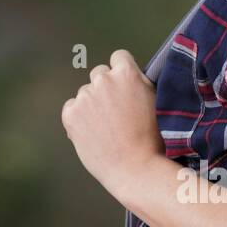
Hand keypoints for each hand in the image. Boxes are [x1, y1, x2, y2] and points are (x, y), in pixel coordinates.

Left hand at [61, 49, 164, 201]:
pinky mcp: (71, 114)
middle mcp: (103, 80)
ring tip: (106, 129)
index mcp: (126, 73)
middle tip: (116, 112)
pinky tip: (94, 133)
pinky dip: (79, 118)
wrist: (135, 169)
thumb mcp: (155, 102)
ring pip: (86, 94)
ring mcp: (85, 96)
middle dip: (106, 88)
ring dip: (92, 105)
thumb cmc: (152, 139)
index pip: (118, 57)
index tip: (125, 87)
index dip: (122, 72)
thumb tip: (131, 74)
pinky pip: (71, 108)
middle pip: (99, 74)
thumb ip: (140, 83)